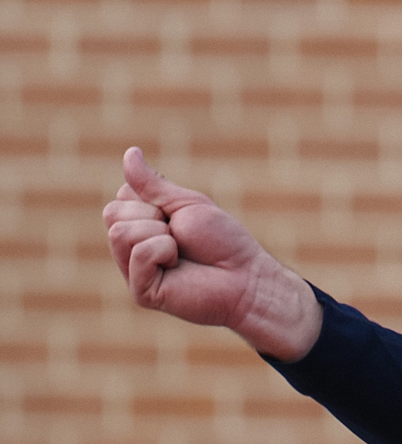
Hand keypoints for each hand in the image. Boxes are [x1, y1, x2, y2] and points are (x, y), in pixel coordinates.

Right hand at [103, 147, 322, 361]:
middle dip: (154, 215)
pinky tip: (178, 266)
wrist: (246, 275)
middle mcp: (131, 248)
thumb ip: (153, 184)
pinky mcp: (140, 291)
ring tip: (181, 251)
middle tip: (181, 235)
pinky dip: (165, 251)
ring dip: (161, 234)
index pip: (121, 196)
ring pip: (120, 232)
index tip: (178, 216)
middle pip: (113, 213)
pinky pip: (139, 253)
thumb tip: (130, 152)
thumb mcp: (186, 203)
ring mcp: (133, 271)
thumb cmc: (222, 241)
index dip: (153, 199)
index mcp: (140, 225)